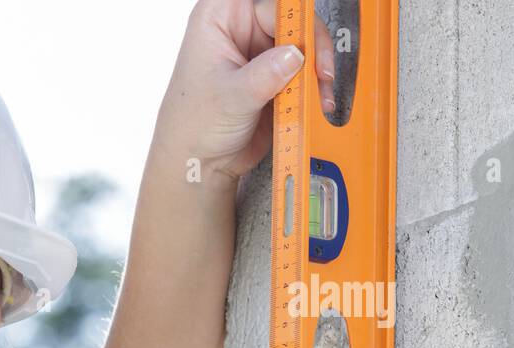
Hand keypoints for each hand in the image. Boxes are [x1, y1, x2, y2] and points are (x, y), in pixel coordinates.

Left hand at [155, 0, 334, 183]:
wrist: (199, 164)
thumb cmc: (193, 127)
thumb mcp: (231, 97)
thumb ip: (266, 74)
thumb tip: (297, 54)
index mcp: (218, 19)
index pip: (265, 1)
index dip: (289, 11)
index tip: (303, 30)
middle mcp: (240, 30)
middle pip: (291, 19)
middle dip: (311, 45)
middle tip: (320, 70)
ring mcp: (259, 53)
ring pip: (303, 44)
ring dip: (317, 69)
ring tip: (319, 94)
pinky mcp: (275, 75)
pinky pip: (304, 70)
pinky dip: (315, 85)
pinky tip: (317, 101)